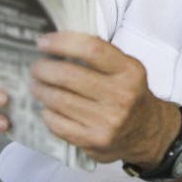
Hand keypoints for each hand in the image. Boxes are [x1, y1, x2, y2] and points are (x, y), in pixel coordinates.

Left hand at [30, 31, 177, 165]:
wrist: (146, 130)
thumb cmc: (130, 94)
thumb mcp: (127, 68)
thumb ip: (100, 55)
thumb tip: (60, 41)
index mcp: (129, 72)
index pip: (92, 50)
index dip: (62, 43)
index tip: (44, 42)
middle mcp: (121, 95)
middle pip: (69, 75)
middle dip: (44, 68)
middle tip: (36, 66)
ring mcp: (107, 120)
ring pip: (59, 99)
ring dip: (40, 89)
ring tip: (37, 84)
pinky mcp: (93, 140)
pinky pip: (57, 123)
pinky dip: (47, 112)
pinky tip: (48, 107)